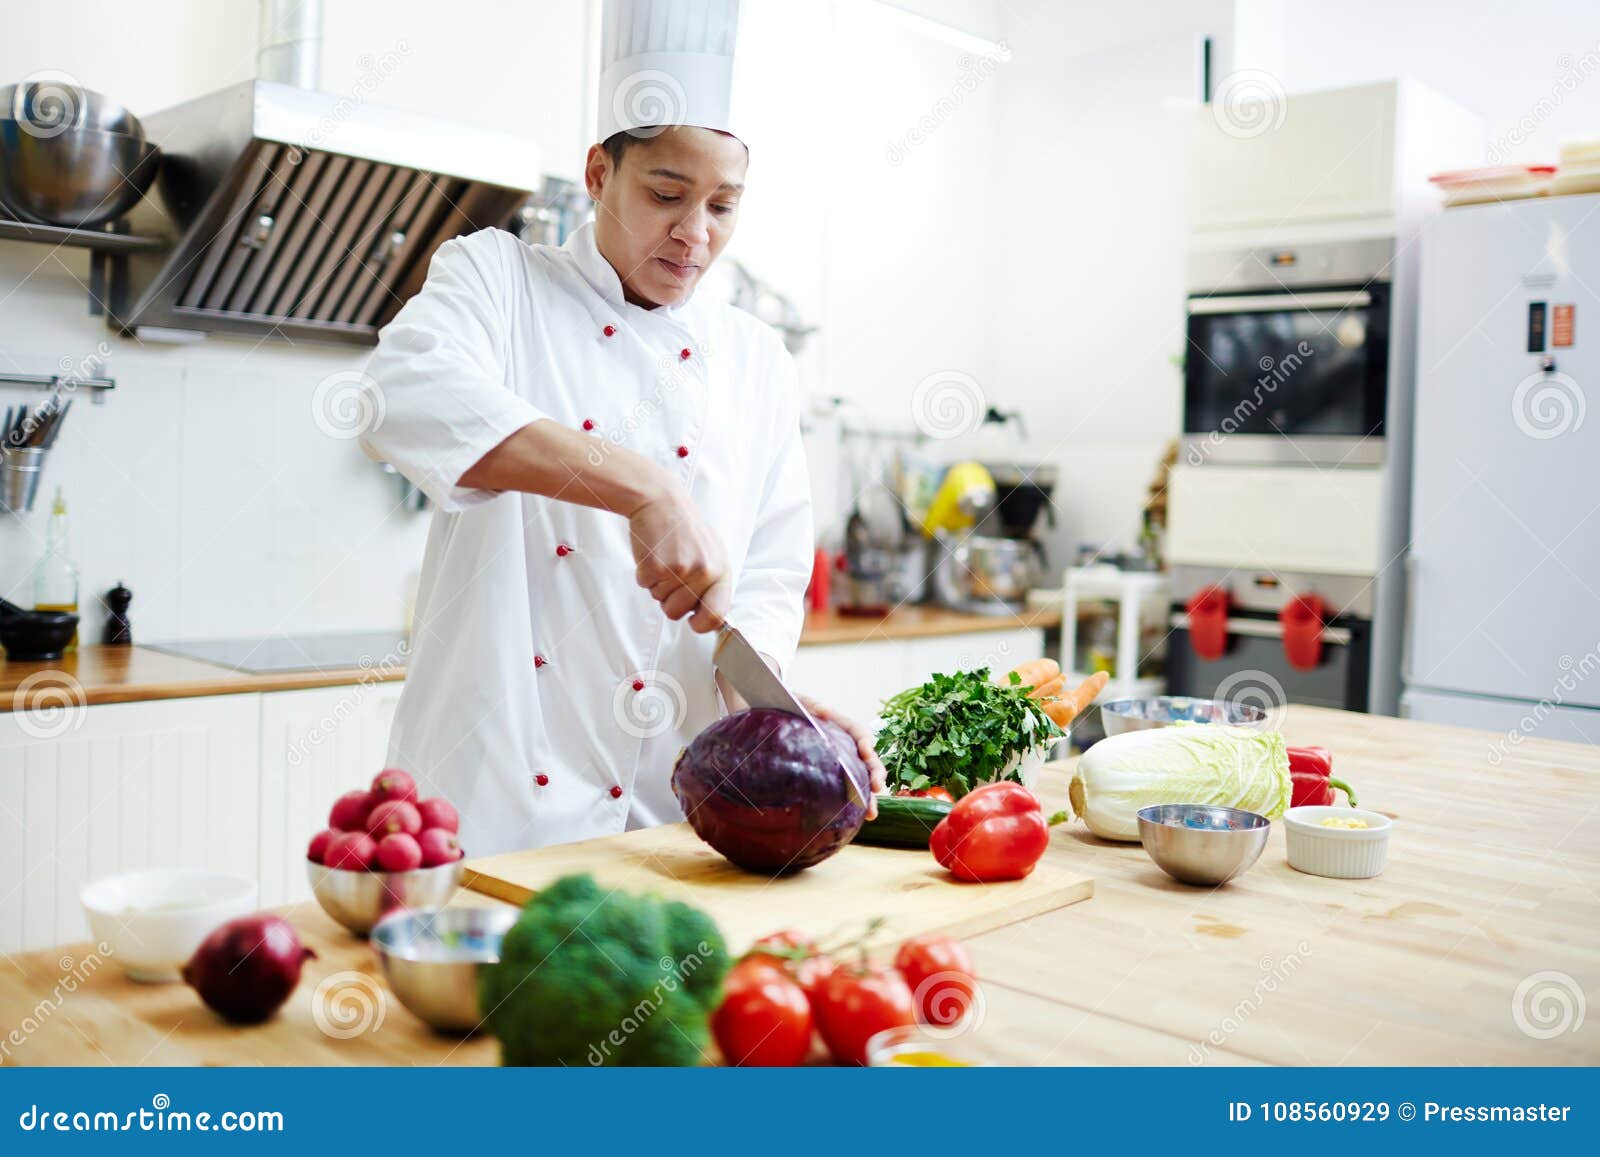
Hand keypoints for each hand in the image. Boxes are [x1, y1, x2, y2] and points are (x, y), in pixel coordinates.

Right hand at [628, 486, 728, 632]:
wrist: (660, 500)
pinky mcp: (656, 566)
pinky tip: (652, 553)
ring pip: (659, 600)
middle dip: (669, 600)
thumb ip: (712, 583)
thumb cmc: (683, 528)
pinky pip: (644, 585)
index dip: (702, 624)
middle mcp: (703, 572)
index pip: (717, 614)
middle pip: (678, 613)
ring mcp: (680, 569)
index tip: (693, 622)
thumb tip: (710, 617)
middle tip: (671, 573)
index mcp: (720, 570)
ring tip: (663, 557)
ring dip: (657, 584)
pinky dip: (643, 574)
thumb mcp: (710, 552)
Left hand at [800, 696, 886, 819]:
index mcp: (841, 728)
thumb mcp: (798, 704)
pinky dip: (856, 804)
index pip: (860, 734)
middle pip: (868, 761)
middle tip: (878, 787)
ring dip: (869, 796)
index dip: (865, 743)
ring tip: (871, 813)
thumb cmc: (790, 710)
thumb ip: (809, 704)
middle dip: (875, 774)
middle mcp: (847, 747)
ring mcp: (842, 764)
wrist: (779, 719)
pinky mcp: (834, 779)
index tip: (866, 751)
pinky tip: (861, 818)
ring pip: (862, 780)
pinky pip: (849, 791)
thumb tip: (822, 710)